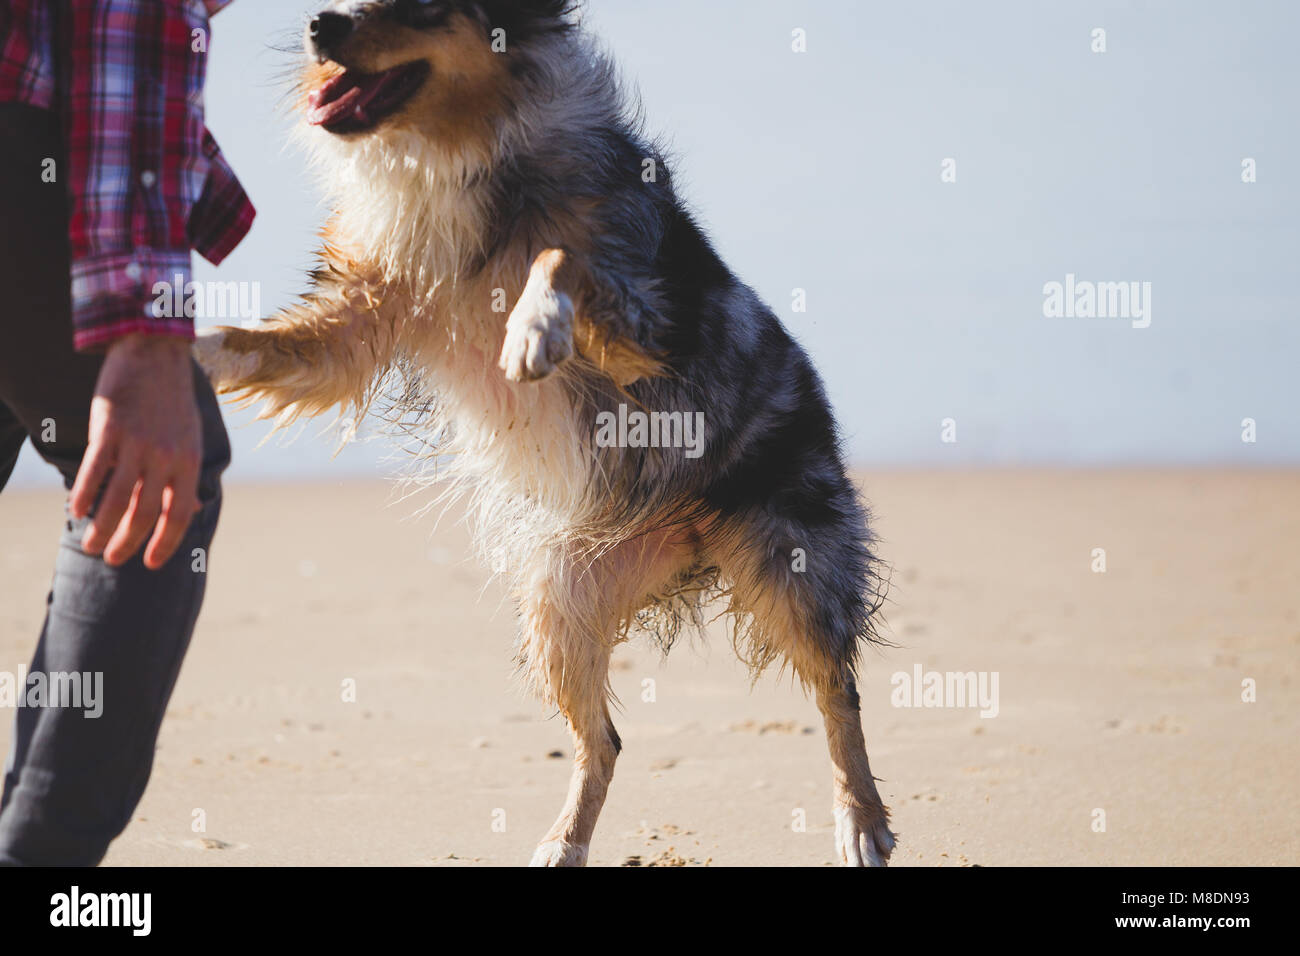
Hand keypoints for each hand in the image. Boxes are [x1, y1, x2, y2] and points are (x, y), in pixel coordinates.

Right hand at [69, 334, 202, 569]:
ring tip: (90, 544)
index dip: (165, 543)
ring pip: (117, 498)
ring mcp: (137, 443)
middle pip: (145, 513)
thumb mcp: (191, 437)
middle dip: (127, 542)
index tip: (150, 563)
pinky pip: (94, 470)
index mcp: (189, 461)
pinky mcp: (110, 429)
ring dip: (101, 527)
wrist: (155, 352)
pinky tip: (75, 511)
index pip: (179, 514)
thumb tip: (193, 507)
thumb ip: (186, 473)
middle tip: (111, 558)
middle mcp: (166, 456)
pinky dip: (83, 495)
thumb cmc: (172, 399)